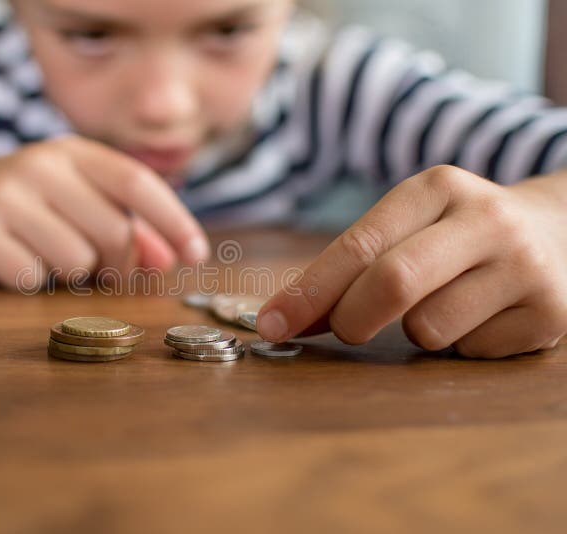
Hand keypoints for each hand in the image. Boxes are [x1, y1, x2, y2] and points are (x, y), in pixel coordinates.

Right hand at [0, 135, 208, 289]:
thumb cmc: (15, 207)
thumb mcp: (69, 201)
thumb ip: (123, 225)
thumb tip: (169, 258)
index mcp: (70, 151)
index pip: (137, 182)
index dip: (173, 221)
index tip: (196, 255)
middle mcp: (39, 164)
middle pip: (113, 230)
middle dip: (119, 264)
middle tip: (103, 274)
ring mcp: (1, 193)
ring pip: (76, 260)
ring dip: (71, 276)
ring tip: (46, 258)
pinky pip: (31, 278)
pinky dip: (31, 283)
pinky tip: (12, 264)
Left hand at [257, 165, 566, 357]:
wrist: (560, 230)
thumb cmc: (458, 234)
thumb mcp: (410, 226)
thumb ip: (352, 267)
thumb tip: (285, 318)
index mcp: (436, 188)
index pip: (359, 245)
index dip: (309, 292)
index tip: (272, 325)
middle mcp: (485, 219)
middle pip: (393, 283)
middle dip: (350, 318)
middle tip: (345, 329)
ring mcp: (523, 266)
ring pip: (429, 327)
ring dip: (416, 333)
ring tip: (443, 305)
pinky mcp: (550, 314)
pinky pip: (470, 352)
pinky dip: (459, 346)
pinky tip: (482, 317)